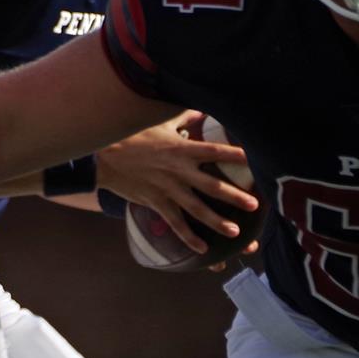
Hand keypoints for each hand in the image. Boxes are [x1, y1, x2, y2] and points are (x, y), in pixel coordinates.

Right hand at [97, 111, 258, 254]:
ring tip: (235, 232)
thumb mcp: (160, 123)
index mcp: (182, 149)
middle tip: (254, 206)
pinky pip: (175, 223)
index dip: (234, 155)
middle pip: (212, 186)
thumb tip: (203, 108)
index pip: (214, 151)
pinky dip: (188, 237)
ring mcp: (167, 189)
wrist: (104, 157)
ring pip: (196, 209)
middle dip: (234, 196)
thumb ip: (184, 116)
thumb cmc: (133, 136)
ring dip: (216, 221)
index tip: (254, 159)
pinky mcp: (156, 203)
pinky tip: (202, 249)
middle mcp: (178, 171)